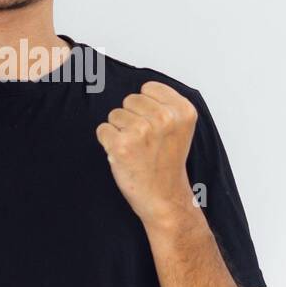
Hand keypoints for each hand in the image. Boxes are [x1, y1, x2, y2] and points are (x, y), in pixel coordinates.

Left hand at [95, 81, 197, 226]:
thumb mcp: (179, 128)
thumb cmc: (167, 163)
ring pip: (114, 114)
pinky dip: (108, 142)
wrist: (164, 198)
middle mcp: (164, 118)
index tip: (156, 127)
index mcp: (182, 110)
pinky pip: (102, 130)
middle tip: (145, 142)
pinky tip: (124, 156)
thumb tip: (139, 90)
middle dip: (132, 118)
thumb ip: (165, 105)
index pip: (148, 88)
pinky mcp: (121, 145)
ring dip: (120, 131)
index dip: (147, 108)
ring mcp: (142, 131)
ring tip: (136, 150)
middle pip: (130, 99)